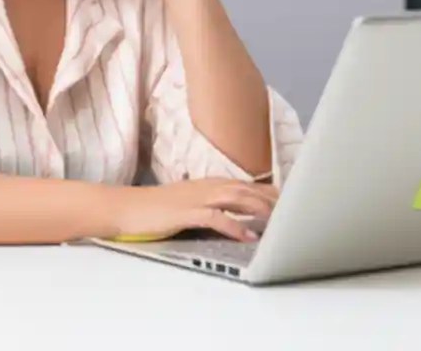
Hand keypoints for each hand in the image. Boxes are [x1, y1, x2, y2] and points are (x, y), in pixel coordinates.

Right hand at [107, 179, 277, 241]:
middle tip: (296, 211)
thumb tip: (234, 214)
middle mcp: (205, 186)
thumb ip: (211, 204)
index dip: (270, 192)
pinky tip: (248, 237)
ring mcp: (195, 198)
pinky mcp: (185, 213)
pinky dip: (234, 226)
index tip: (292, 201)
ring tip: (279, 221)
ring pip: (236, 198)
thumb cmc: (155, 208)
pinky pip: (215, 217)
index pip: (246, 184)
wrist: (124, 208)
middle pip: (247, 188)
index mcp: (207, 183)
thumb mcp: (187, 202)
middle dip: (273, 199)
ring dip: (259, 209)